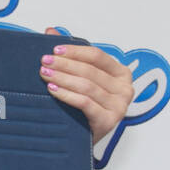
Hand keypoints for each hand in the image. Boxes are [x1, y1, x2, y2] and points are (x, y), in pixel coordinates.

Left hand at [39, 27, 133, 142]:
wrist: (83, 138)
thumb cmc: (84, 107)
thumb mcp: (79, 79)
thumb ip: (69, 55)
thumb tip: (51, 31)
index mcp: (121, 73)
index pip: (96, 56)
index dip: (74, 51)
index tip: (54, 49)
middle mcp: (124, 88)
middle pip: (90, 70)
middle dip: (64, 64)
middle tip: (44, 62)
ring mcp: (119, 106)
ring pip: (87, 85)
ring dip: (63, 78)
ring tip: (45, 74)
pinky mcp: (109, 120)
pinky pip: (85, 103)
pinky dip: (67, 95)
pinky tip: (54, 91)